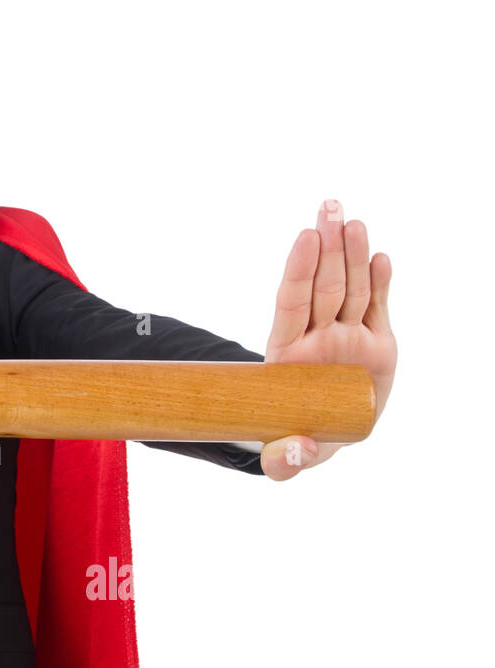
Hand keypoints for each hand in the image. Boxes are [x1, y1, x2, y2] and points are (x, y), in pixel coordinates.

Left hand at [259, 198, 395, 480]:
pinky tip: (380, 257)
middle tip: (330, 208)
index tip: (305, 238)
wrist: (327, 437)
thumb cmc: (300, 440)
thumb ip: (286, 460)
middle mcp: (318, 339)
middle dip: (327, 248)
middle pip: (322, 286)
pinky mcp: (375, 341)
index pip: (292, 304)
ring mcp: (347, 336)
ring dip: (351, 254)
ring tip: (351, 219)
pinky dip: (379, 282)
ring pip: (348, 289)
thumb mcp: (288, 458)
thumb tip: (295, 452)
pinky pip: (376, 305)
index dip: (298, 271)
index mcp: (290, 357)